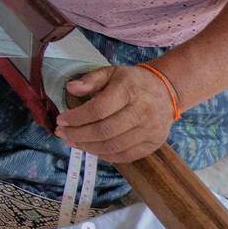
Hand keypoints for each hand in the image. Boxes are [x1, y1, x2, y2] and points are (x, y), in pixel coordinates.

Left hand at [57, 65, 176, 162]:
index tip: (61, 120)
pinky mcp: (153, 144)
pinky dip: (104, 155)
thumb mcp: (111, 72)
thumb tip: (70, 88)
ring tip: (72, 142)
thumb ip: (91, 80)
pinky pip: (125, 156)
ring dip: (88, 147)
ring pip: (113, 146)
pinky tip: (91, 148)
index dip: (76, 117)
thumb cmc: (133, 82)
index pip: (98, 109)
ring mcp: (150, 130)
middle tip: (62, 134)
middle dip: (78, 135)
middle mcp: (142, 112)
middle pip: (104, 131)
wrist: (167, 91)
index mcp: (129, 90)